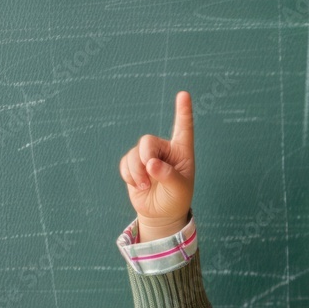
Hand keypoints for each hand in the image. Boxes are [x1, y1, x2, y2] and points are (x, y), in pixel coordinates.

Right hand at [119, 91, 195, 239]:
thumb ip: (168, 176)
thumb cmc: (177, 199)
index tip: (184, 94)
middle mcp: (164, 150)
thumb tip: (151, 164)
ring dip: (136, 172)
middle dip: (145, 158)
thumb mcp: (179, 190)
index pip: (183, 128)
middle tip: (149, 174)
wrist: (161, 213)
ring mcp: (147, 156)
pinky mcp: (133, 164)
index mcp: (182, 151)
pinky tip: (139, 185)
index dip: (183, 111)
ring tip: (146, 186)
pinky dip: (129, 175)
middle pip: (147, 141)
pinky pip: (125, 163)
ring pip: (134, 153)